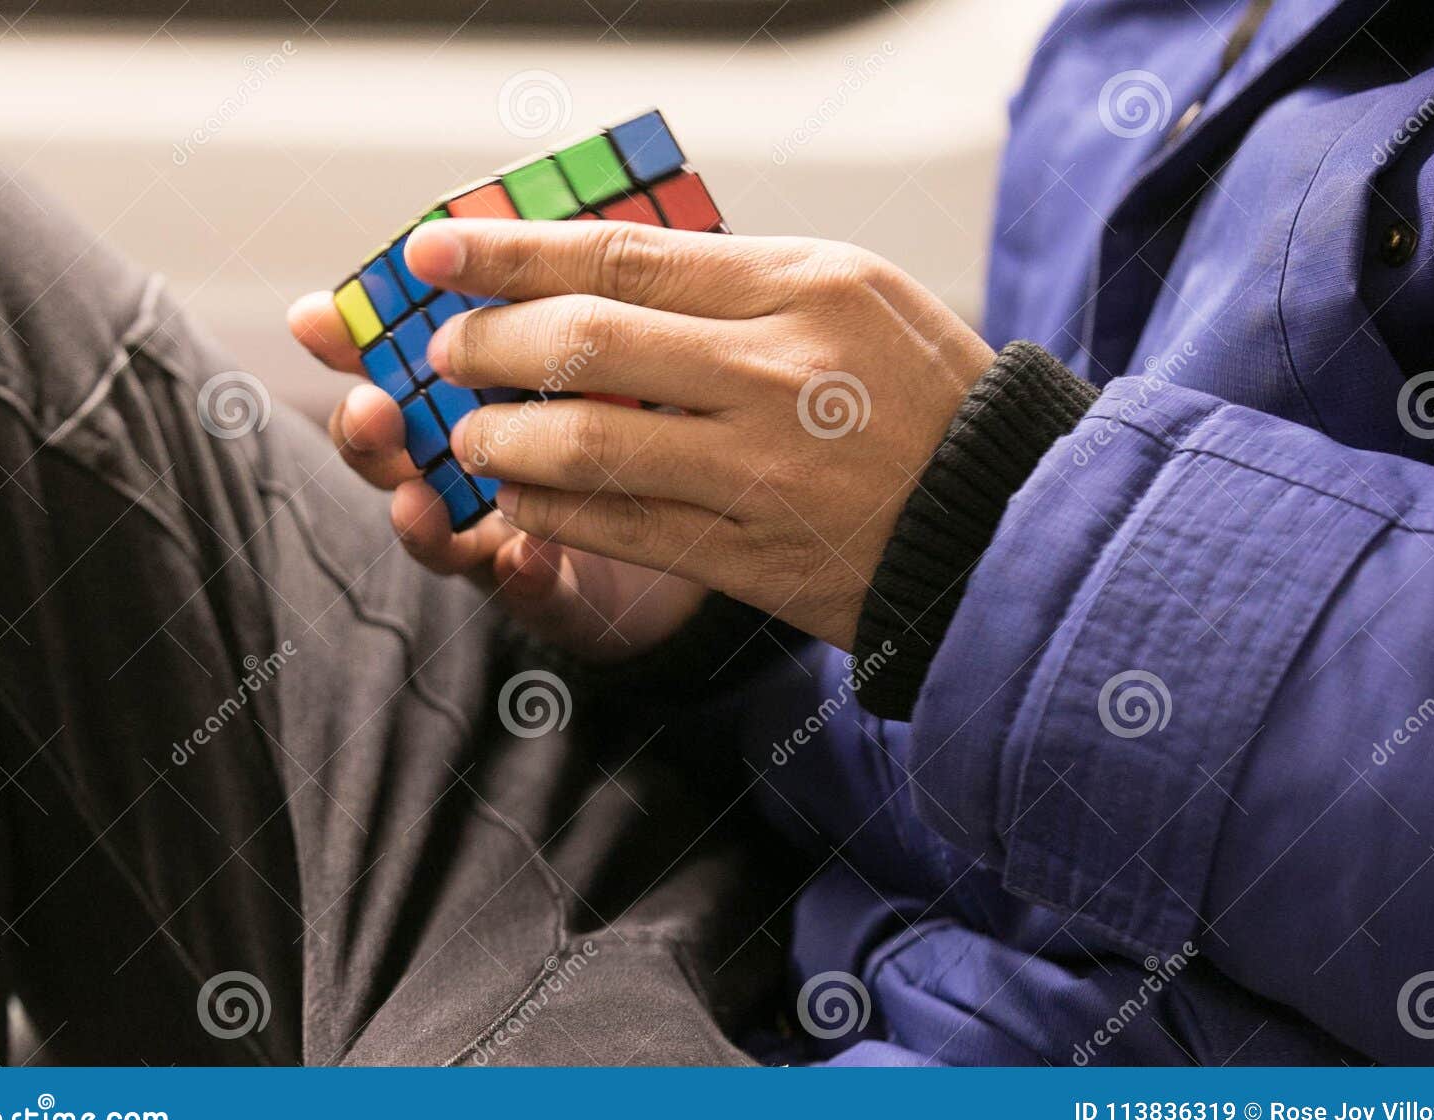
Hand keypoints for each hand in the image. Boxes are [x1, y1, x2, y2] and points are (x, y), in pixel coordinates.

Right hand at [287, 302, 706, 662]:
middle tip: (369, 409)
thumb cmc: (649, 409)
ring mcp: (508, 538)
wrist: (711, 516)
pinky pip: (536, 595)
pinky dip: (522, 576)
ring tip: (416, 501)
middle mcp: (477, 469)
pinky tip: (525, 553)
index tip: (315, 317)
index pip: (392, 363)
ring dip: (418, 518)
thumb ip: (554, 284)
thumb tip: (493, 221)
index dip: (349, 341)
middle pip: (392, 456)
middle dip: (366, 434)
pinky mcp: (563, 597)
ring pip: (439, 535)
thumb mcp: (606, 334)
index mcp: (476, 393)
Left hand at [407, 219, 995, 650]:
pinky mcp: (747, 552)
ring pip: (583, 444)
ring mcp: (759, 469)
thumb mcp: (851, 289)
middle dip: (483, 343)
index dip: (508, 252)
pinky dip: (548, 508)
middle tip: (442, 350)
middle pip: (583, 343)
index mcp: (800, 286)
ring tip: (471, 432)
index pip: (620, 256)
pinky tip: (519, 495)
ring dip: (499, 436)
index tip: (432, 253)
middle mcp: (774, 372)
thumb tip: (595, 267)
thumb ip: (731, 275)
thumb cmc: (924, 391)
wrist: (1001, 519)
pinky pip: (617, 526)